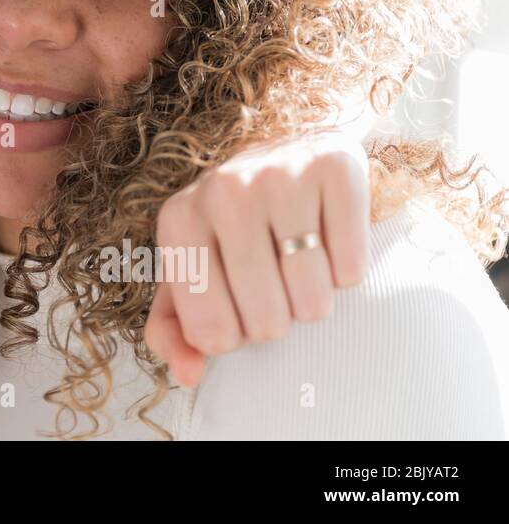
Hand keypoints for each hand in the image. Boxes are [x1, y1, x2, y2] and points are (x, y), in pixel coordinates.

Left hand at [143, 130, 370, 387]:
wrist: (289, 149)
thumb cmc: (231, 227)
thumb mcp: (190, 271)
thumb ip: (172, 330)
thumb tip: (189, 374)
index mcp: (178, 221)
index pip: (211, 332)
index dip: (233, 336)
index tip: (236, 307)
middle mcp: (224, 191)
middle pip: (267, 321)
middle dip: (275, 319)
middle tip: (272, 283)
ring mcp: (280, 174)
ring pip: (312, 301)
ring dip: (312, 300)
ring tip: (298, 264)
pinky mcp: (336, 168)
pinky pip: (351, 270)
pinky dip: (345, 272)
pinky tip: (327, 242)